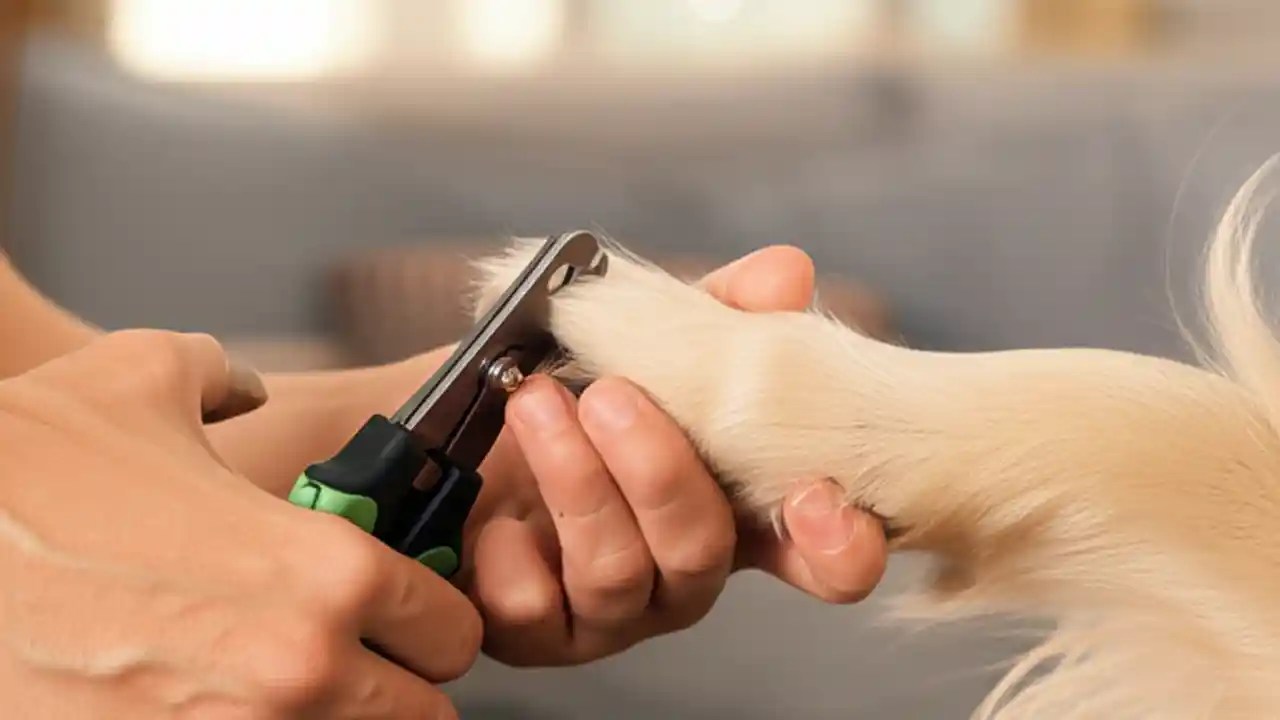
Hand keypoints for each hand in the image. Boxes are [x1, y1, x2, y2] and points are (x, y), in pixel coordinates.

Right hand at [0, 331, 479, 718]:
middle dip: (397, 684)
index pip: (454, 630)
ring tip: (277, 681)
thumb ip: (225, 376)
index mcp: (325, 571)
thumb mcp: (143, 378)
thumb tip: (242, 387)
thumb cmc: (23, 471)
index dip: (434, 618)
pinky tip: (206, 701)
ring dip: (332, 718)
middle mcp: (298, 669)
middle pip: (423, 716)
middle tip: (352, 657)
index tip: (406, 611)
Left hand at [465, 246, 887, 665]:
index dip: (840, 545)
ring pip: (616, 572)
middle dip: (658, 470)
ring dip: (575, 479)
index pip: (819, 558)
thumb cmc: (554, 391)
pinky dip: (509, 547)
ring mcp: (609, 610)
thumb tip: (787, 273)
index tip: (817, 496)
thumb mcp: (629, 338)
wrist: (450, 430)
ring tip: (533, 403)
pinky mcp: (534, 632)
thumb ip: (711, 316)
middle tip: (608, 392)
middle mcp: (679, 572)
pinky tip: (491, 508)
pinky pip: (532, 606)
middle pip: (702, 550)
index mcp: (728, 510)